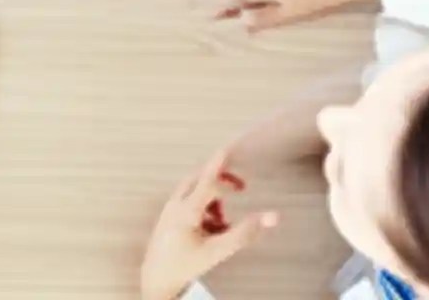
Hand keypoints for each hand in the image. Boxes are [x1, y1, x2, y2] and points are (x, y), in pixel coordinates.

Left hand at [141, 152, 277, 299]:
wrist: (157, 279)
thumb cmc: (184, 265)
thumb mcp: (218, 250)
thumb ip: (245, 233)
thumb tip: (272, 217)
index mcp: (186, 210)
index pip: (207, 180)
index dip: (219, 164)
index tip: (227, 149)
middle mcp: (175, 205)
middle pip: (200, 181)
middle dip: (222, 182)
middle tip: (241, 187)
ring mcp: (170, 210)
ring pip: (196, 193)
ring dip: (214, 201)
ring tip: (224, 223)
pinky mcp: (169, 217)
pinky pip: (190, 203)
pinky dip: (206, 210)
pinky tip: (213, 229)